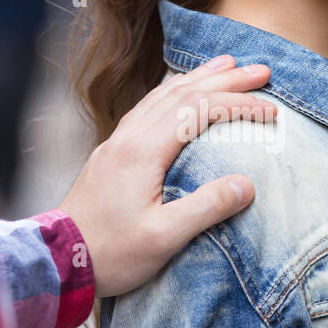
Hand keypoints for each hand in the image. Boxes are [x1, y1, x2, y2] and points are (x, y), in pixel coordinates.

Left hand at [60, 55, 276, 295]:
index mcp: (143, 151)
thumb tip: (246, 184)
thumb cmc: (110, 254)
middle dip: (225, 79)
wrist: (55, 262)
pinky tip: (178, 92)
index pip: (198, 111)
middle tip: (262, 71)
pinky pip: (147, 107)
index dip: (238, 105)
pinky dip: (172, 91)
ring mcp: (116, 142)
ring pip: (162, 95)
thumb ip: (206, 208)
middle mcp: (128, 137)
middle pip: (182, 92)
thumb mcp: (163, 238)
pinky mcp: (110, 154)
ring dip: (198, 77)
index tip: (271, 110)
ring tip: (226, 65)